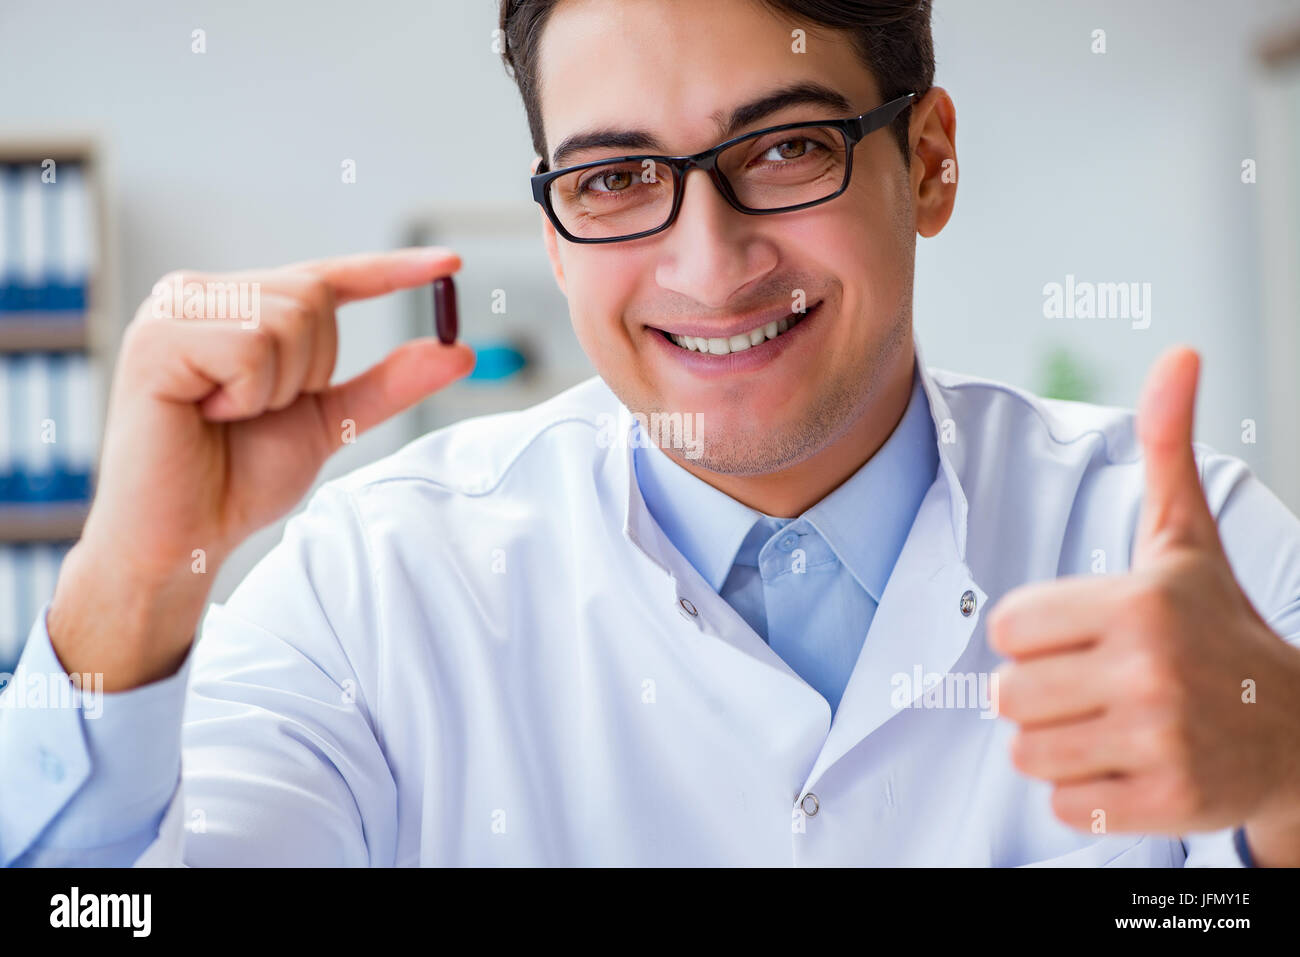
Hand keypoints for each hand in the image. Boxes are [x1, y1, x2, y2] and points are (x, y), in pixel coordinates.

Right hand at [48, 248, 474, 689]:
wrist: (183, 535)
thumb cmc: (238, 477)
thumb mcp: (331, 422)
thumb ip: (388, 383)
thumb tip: (459, 350)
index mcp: (240, 306)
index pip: (328, 276)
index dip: (391, 269)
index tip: (451, 263)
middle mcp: (202, 293)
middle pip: (315, 297)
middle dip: (310, 369)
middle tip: (255, 411)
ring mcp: (173, 310)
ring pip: (288, 320)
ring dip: (278, 387)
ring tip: (227, 414)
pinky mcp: (155, 339)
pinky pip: (251, 348)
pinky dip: (248, 395)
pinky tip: (206, 415)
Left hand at [987, 346, 1299, 861]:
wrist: (1295, 732)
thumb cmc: (1218, 628)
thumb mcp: (1187, 541)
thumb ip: (1167, 449)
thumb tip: (1180, 353)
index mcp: (1139, 602)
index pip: (1005, 627)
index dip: (1033, 633)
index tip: (1078, 633)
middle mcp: (1149, 671)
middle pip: (1007, 693)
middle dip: (1040, 690)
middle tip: (1092, 683)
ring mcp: (1159, 741)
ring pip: (1026, 750)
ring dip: (1056, 741)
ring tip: (1107, 721)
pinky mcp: (1165, 804)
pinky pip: (1062, 803)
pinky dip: (1084, 791)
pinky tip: (1127, 763)